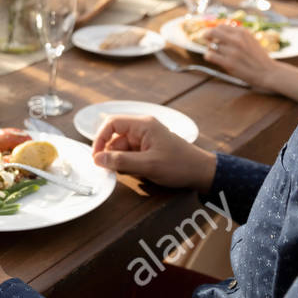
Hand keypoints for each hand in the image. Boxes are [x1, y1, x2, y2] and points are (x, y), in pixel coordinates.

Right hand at [91, 116, 215, 189]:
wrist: (201, 173)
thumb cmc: (179, 165)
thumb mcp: (148, 165)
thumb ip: (121, 161)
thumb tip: (98, 159)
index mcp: (143, 125)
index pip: (112, 123)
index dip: (100, 138)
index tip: (96, 156)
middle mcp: (142, 129)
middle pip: (115, 138)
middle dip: (110, 154)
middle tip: (108, 171)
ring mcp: (145, 140)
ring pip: (122, 149)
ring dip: (120, 162)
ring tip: (129, 173)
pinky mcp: (148, 150)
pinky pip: (130, 155)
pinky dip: (128, 165)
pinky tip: (137, 174)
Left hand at [203, 23, 280, 90]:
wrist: (268, 72)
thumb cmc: (258, 57)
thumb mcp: (250, 40)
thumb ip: (237, 35)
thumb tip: (219, 30)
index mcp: (242, 32)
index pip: (221, 26)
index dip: (213, 30)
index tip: (211, 34)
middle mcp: (237, 40)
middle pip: (212, 32)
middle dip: (206, 35)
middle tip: (205, 39)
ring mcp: (232, 51)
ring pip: (211, 45)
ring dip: (210, 49)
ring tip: (216, 53)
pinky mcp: (229, 63)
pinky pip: (210, 55)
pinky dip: (208, 56)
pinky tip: (212, 58)